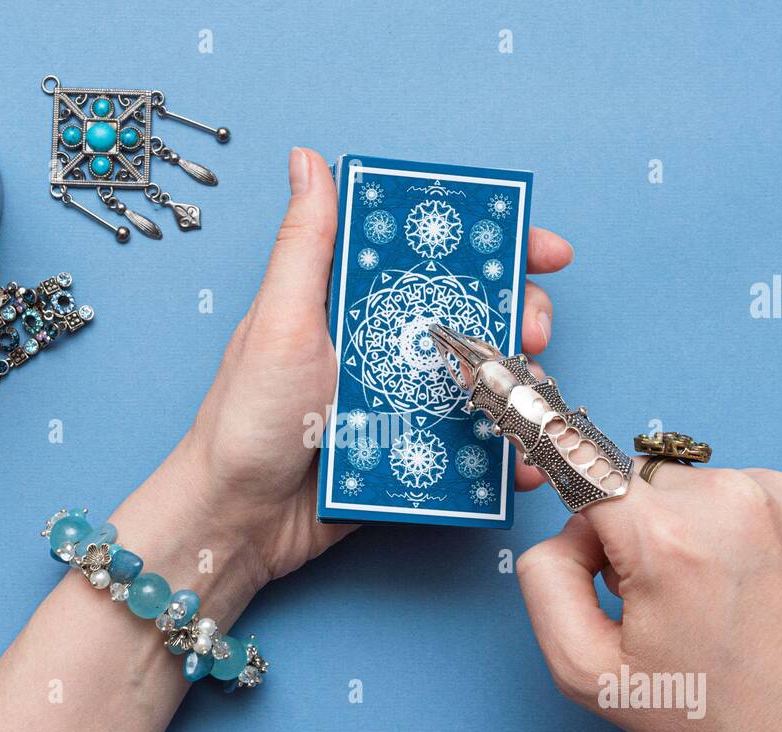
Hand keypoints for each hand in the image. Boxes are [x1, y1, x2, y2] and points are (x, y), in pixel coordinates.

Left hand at [174, 147, 573, 586]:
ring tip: (529, 401)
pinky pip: (468, 446)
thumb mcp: (278, 320)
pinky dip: (500, 453)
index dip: (494, 246)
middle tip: (532, 338)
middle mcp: (383, 345)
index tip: (543, 250)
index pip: (433, 257)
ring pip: (481, 381)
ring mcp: (400, 401)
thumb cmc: (245, 419)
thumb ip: (307, 246)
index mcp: (353, 302)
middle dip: (520, 318)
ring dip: (518, 387)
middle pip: (473, 314)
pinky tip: (518, 463)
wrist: (237, 521)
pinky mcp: (409, 454)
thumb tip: (308, 160)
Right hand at [517, 462, 781, 731]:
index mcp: (667, 538)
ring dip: (691, 529)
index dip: (589, 529)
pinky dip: (739, 530)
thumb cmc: (710, 719)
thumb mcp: (584, 671)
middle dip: (638, 531)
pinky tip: (756, 587)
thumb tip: (565, 531)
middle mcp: (731, 500)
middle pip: (642, 481)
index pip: (589, 473)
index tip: (606, 564)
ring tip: (719, 600)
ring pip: (696, 486)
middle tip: (666, 603)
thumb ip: (546, 579)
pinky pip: (748, 492)